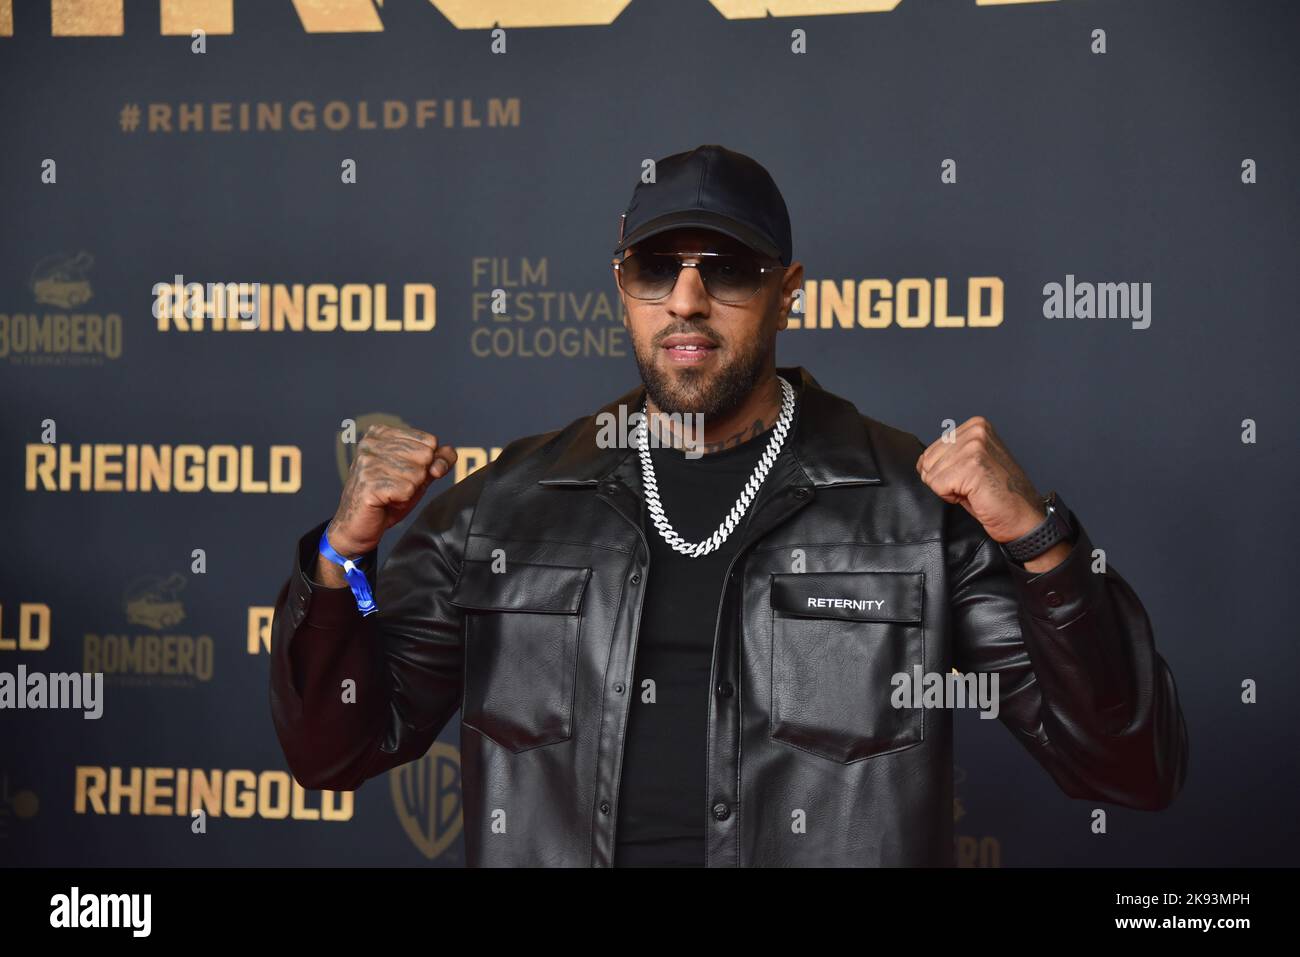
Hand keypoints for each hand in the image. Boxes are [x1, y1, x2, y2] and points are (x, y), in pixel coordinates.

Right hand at [327, 424, 457, 555]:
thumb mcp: (418, 474)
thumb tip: (447, 453)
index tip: (409, 474)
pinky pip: (407, 490)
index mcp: (380, 434)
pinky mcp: (368, 483)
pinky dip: (402, 500)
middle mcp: (370, 444)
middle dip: (419, 477)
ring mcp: (367, 462)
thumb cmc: (388, 497)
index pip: (429, 441)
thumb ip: (437, 460)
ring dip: (409, 490)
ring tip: (391, 494)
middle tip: (398, 486)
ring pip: (417, 474)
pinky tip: (387, 501)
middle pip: (425, 456)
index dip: (429, 462)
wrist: (359, 525)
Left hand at [915, 416, 1044, 543]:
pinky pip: (938, 486)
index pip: (931, 451)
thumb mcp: (971, 464)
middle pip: (928, 461)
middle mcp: (975, 431)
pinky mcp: (971, 465)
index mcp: (976, 426)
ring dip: (949, 489)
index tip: (970, 478)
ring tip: (974, 490)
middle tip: (972, 486)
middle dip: (944, 480)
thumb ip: (950, 455)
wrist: (1023, 517)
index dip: (945, 473)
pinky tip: (974, 495)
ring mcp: (974, 446)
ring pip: (931, 474)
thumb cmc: (998, 495)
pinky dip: (951, 497)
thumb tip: (922, 461)